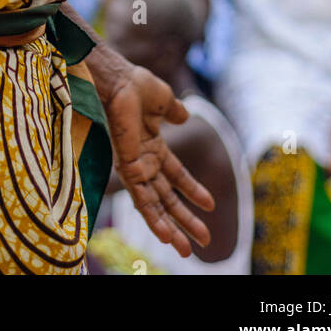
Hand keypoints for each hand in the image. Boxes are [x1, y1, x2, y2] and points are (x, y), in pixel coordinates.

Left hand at [103, 63, 213, 257]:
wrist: (121, 80)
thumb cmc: (137, 85)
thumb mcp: (164, 101)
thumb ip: (174, 112)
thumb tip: (184, 116)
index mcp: (153, 147)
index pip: (176, 176)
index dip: (192, 191)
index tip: (210, 205)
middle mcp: (144, 161)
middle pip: (167, 198)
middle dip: (184, 220)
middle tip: (203, 241)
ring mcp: (135, 166)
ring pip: (155, 206)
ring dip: (171, 228)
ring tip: (187, 250)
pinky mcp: (127, 168)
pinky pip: (141, 199)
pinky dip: (153, 218)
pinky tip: (164, 236)